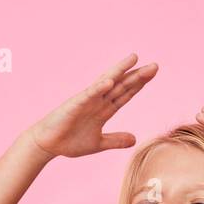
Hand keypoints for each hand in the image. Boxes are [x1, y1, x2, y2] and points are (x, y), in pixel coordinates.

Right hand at [26, 52, 157, 158]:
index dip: (139, 84)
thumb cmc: (69, 141)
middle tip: (155, 66)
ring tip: (134, 59)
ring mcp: (87, 101)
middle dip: (138, 76)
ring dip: (120, 71)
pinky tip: (110, 81)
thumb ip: (116, 140)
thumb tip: (135, 139)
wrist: (48, 145)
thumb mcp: (99, 143)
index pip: (125, 94)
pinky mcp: (74, 105)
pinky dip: (99, 88)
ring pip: (106, 83)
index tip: (153, 73)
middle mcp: (97, 101)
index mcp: (103, 110)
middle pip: (121, 85)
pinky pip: (89, 95)